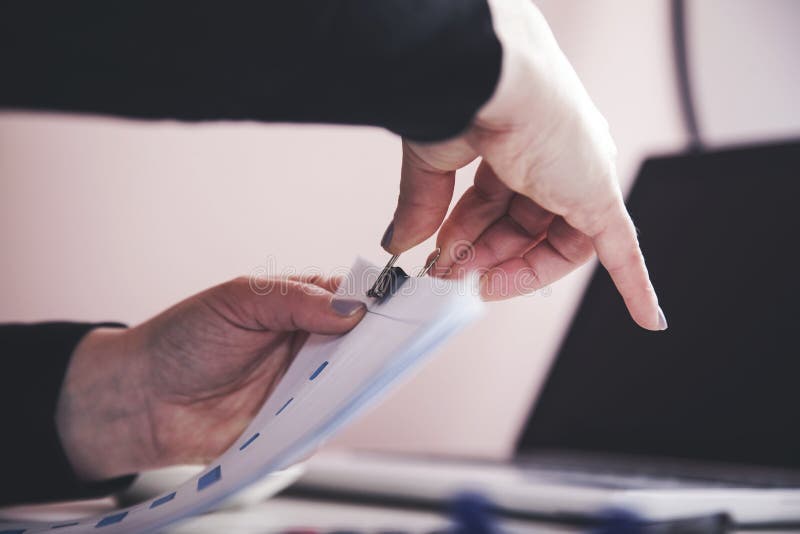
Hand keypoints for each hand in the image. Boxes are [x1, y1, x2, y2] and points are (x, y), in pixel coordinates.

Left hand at [56, 275, 364, 480]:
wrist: (141, 400)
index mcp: (301, 305)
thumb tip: (352, 309)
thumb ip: (295, 300)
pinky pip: (325, 424)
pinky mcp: (293, 425)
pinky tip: (327, 411)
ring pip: (350, 384)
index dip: (375, 301)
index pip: (354, 298)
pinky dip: (329, 419)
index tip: (393, 307)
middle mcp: (310, 344)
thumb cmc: (183, 340)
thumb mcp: (238, 301)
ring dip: (355, 382)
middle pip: (362, 343)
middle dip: (375, 343)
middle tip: (385, 344)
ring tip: (355, 375)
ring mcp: (304, 386)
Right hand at [382, 0, 665, 329]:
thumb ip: (424, 205)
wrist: (490, 74)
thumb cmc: (463, 98)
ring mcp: (581, 177)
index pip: (499, 204)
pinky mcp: (600, 197)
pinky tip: (649, 323)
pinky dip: (635, 287)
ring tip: (473, 284)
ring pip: (554, 242)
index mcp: (519, 144)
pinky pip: (621, 251)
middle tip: (452, 277)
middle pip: (523, 227)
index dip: (472, 236)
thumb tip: (399, 242)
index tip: (444, 257)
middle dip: (485, 255)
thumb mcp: (434, 161)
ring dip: (513, 269)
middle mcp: (555, 160)